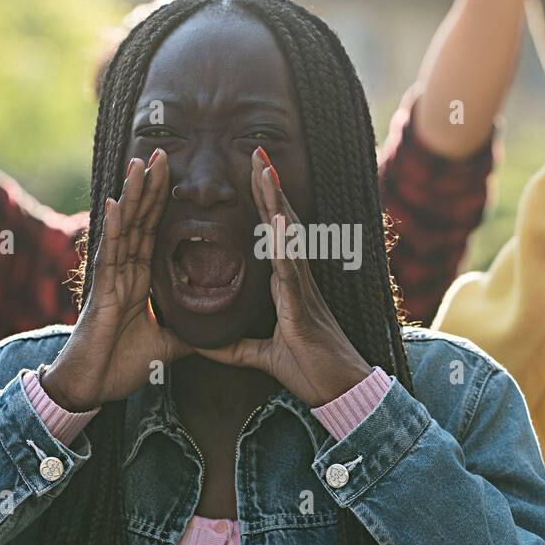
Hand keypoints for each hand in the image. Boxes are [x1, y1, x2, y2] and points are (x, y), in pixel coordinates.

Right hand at [42, 151, 192, 410]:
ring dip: (132, 195)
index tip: (171, 173)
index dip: (161, 203)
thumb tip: (215, 330)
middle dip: (149, 187)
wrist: (92, 389)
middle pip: (139, 221)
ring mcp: (110, 279)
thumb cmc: (120, 366)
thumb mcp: (167, 347)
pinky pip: (108, 254)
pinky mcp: (100, 292)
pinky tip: (117, 202)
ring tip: (139, 163)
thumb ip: (187, 332)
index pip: (152, 232)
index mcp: (138, 280)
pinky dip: (112, 227)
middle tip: (160, 152)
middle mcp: (123, 272)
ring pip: (124, 228)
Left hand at [193, 150, 372, 406]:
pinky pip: (292, 270)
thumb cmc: (310, 372)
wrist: (341, 393)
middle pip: (282, 223)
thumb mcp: (262, 357)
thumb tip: (204, 345)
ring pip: (287, 237)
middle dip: (269, 187)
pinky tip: (279, 218)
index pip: (273, 235)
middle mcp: (297, 279)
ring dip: (277, 201)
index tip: (255, 172)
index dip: (264, 204)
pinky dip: (286, 243)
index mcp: (287, 286)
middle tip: (257, 151)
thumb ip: (235, 347)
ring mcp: (303, 289)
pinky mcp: (304, 307)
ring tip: (265, 169)